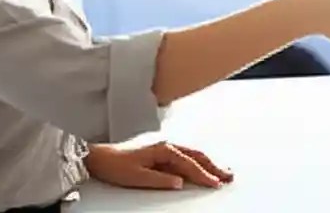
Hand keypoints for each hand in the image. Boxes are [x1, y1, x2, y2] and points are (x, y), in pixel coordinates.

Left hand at [85, 142, 232, 190]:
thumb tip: (180, 183)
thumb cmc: (116, 165)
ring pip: (193, 154)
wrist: (100, 157)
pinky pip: (185, 155)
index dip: (204, 175)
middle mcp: (167, 145)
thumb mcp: (137, 177)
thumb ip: (161, 180)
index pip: (189, 164)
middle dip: (214, 166)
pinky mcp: (162, 151)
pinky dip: (198, 160)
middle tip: (229, 176)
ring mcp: (165, 147)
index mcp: (163, 149)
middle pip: (196, 155)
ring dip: (208, 162)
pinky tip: (202, 165)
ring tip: (222, 170)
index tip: (216, 183)